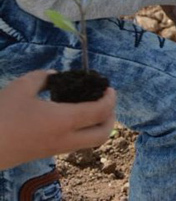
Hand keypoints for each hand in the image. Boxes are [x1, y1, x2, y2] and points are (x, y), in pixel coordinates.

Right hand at [0, 70, 116, 168]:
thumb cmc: (1, 115)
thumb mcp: (21, 88)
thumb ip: (42, 78)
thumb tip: (56, 76)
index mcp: (65, 121)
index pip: (100, 112)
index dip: (110, 99)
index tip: (108, 88)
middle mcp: (65, 138)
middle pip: (102, 135)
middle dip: (110, 118)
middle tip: (105, 101)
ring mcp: (55, 150)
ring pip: (88, 143)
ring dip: (96, 126)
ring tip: (89, 108)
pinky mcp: (44, 154)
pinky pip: (73, 144)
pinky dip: (81, 131)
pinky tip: (69, 118)